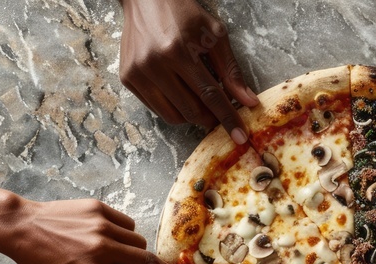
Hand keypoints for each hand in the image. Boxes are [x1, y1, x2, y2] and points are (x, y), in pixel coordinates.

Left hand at [0, 198, 181, 263]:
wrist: (22, 227)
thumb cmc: (41, 263)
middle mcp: (102, 253)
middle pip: (147, 263)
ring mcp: (102, 229)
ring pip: (139, 242)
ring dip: (138, 251)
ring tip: (124, 254)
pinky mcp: (99, 210)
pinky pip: (127, 224)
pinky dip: (125, 233)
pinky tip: (111, 237)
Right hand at [119, 0, 257, 140]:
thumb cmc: (184, 13)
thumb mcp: (215, 35)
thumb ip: (231, 70)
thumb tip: (248, 102)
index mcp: (178, 51)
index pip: (210, 95)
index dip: (227, 118)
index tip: (240, 137)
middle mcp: (155, 64)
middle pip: (191, 110)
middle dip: (211, 119)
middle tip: (220, 116)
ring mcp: (137, 72)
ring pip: (173, 116)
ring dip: (192, 117)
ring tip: (201, 103)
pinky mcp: (127, 78)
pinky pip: (156, 108)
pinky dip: (174, 109)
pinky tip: (181, 94)